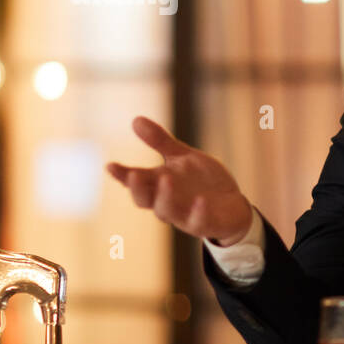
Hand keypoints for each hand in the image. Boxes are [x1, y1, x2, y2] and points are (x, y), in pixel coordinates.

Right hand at [105, 116, 253, 244]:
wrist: (233, 205)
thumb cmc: (202, 181)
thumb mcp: (184, 157)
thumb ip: (160, 142)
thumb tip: (135, 119)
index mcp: (159, 184)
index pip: (136, 180)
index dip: (122, 175)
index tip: (110, 165)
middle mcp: (167, 201)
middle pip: (144, 200)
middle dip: (138, 188)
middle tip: (134, 175)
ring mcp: (184, 215)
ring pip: (167, 211)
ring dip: (165, 196)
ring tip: (167, 179)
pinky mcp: (204, 223)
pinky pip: (198, 221)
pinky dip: (198, 211)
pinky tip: (201, 200)